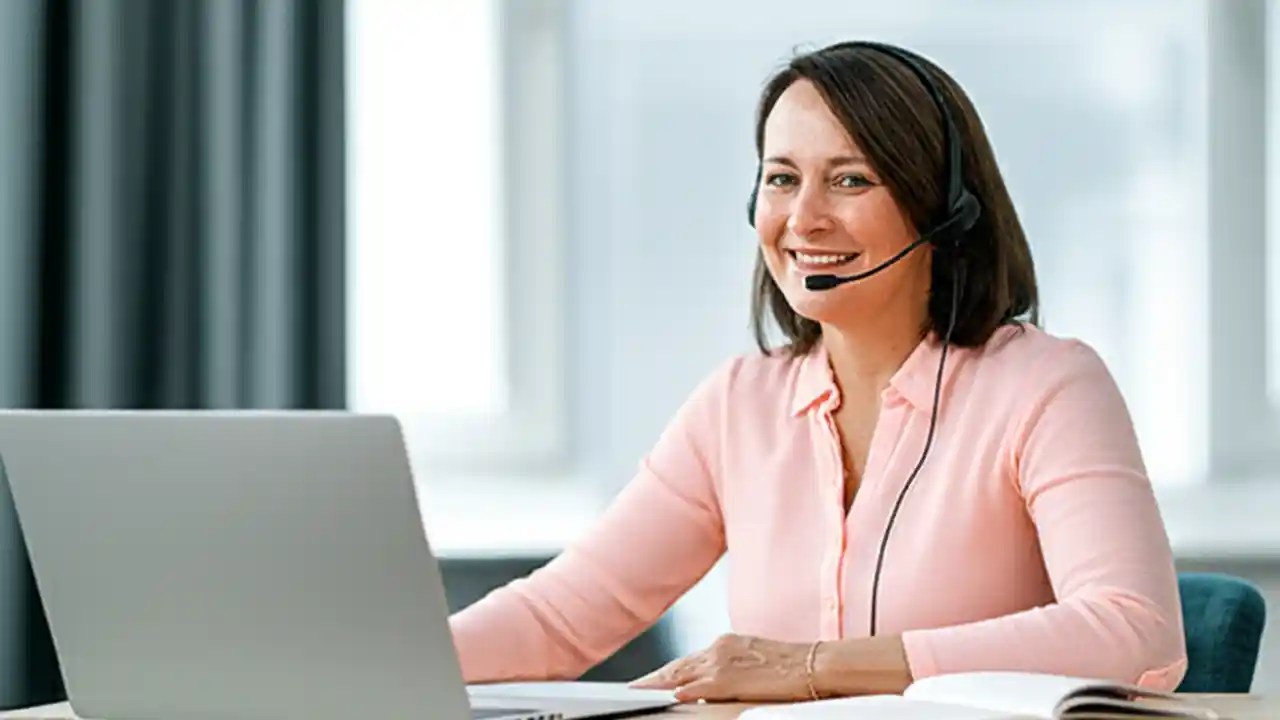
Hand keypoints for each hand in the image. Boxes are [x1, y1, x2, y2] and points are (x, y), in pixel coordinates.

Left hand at [628, 633, 814, 702]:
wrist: (813, 664)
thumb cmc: (791, 667)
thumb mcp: (754, 661)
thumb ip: (729, 671)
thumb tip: (707, 687)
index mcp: (726, 643)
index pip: (689, 660)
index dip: (667, 671)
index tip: (650, 679)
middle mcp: (720, 647)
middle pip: (678, 666)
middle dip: (655, 678)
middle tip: (634, 687)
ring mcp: (722, 661)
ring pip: (681, 673)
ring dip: (658, 683)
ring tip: (639, 692)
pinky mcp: (729, 678)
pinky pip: (698, 686)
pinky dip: (681, 691)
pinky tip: (669, 697)